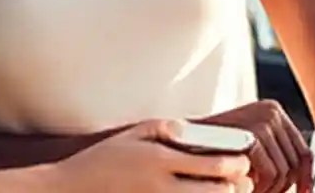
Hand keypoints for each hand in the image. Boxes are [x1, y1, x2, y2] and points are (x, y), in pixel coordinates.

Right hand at [51, 119, 252, 192]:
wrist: (70, 191)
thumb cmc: (103, 160)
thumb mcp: (133, 134)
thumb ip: (168, 128)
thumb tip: (200, 130)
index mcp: (160, 160)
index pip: (214, 165)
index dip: (237, 166)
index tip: (243, 163)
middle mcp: (161, 188)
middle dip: (236, 188)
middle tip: (244, 183)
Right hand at [199, 101, 311, 192]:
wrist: (179, 145)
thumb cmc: (211, 150)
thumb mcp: (248, 148)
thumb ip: (273, 156)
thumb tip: (305, 181)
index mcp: (273, 112)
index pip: (304, 151)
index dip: (307, 177)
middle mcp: (271, 111)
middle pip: (297, 162)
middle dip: (284, 187)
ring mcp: (263, 120)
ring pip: (285, 171)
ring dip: (270, 190)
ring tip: (252, 191)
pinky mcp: (252, 134)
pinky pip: (270, 173)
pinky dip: (260, 188)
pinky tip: (245, 189)